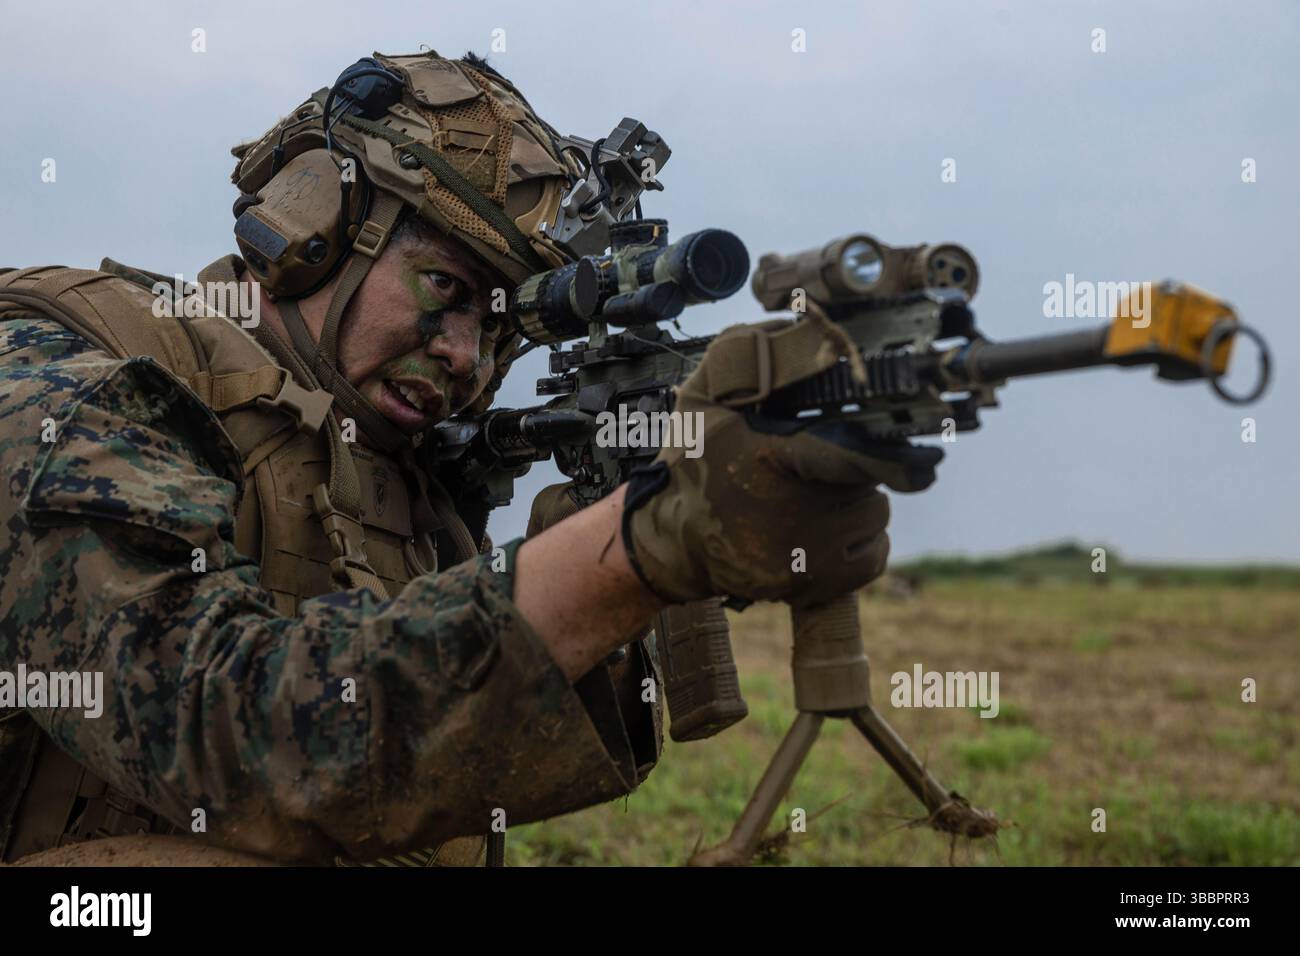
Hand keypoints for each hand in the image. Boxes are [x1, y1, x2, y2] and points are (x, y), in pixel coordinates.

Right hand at [621, 320, 942, 606]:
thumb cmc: (691, 464)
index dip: (894, 457)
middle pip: (868, 480)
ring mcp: (806, 557)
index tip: (928, 459)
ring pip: (874, 515)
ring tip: (814, 496)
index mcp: (772, 461)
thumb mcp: (703, 395)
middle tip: (815, 465)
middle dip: (852, 466)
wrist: (671, 540)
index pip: (851, 457)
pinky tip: (826, 530)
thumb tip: (802, 323)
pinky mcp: (815, 586)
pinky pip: (873, 557)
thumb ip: (745, 353)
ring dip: (858, 502)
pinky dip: (862, 543)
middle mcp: (794, 514)